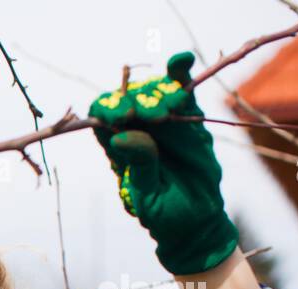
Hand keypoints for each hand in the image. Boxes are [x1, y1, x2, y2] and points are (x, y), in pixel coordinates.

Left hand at [88, 51, 238, 275]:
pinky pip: (181, 89)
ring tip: (173, 106)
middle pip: (128, 99)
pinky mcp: (188, 117)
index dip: (108, 109)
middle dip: (138, 100)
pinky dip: (180, 72)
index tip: (123, 115)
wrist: (196, 219)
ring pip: (153, 90)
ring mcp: (162, 121)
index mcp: (117, 148)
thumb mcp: (147, 196)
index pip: (101, 118)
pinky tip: (182, 60)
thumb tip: (120, 136)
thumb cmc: (164, 213)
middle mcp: (136, 130)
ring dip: (160, 90)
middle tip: (156, 116)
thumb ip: (138, 166)